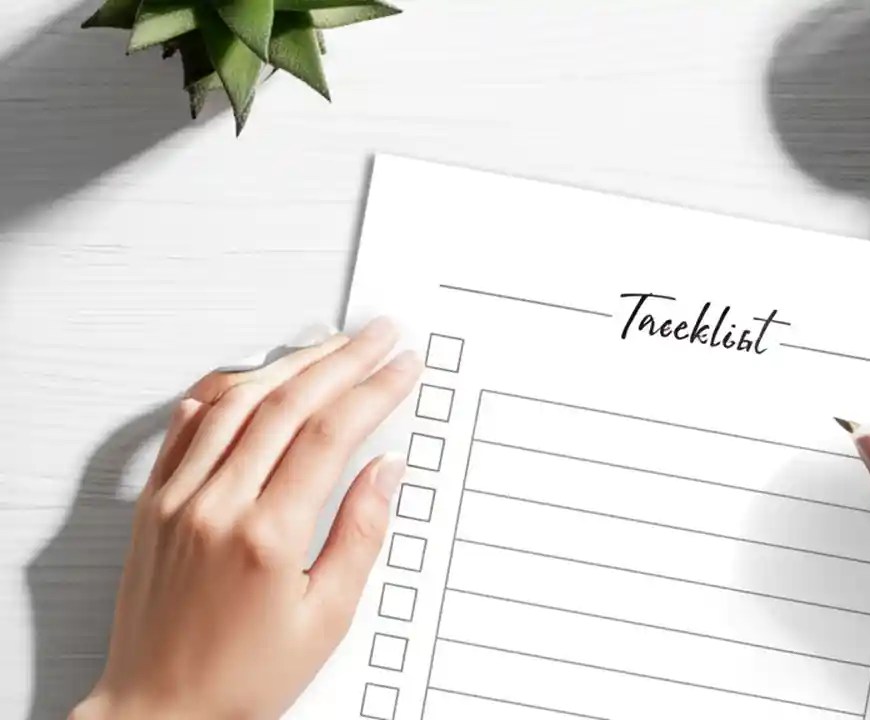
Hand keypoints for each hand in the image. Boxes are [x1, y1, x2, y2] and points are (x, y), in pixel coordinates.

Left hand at [71, 318, 418, 719]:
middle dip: (343, 359)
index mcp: (267, 535)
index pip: (331, 434)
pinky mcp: (152, 504)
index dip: (374, 390)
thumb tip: (386, 473)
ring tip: (329, 345)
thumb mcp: (325, 619)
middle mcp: (216, 506)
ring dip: (289, 364)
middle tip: (379, 335)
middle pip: (287, 402)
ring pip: (236, 401)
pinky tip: (248, 377)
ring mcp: (177, 499)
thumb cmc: (240, 679)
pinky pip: (186, 425)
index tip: (403, 366)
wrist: (158, 712)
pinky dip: (222, 391)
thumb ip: (360, 536)